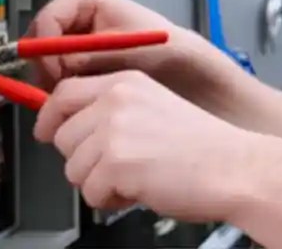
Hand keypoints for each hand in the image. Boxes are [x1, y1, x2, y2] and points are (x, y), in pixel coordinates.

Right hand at [26, 0, 206, 91]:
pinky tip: (82, 95)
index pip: (47, 20)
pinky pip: (56, 72)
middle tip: (61, 90)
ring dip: (55, 79)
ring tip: (78, 93)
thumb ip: (90, 54)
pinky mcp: (76, 58)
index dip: (46, 48)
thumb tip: (62, 63)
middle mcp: (74, 13)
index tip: (56, 74)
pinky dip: (63, 85)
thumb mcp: (125, 48)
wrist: (178, 65)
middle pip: (40, 40)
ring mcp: (73, 36)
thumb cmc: (160, 47)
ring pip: (45, 59)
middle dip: (47, 67)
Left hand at [33, 70, 263, 222]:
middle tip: (118, 166)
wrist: (234, 168)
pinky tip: (141, 189)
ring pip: (72, 168)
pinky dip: (112, 200)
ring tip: (136, 177)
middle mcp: (116, 100)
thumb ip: (113, 110)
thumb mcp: (154, 107)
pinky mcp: (117, 162)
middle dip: (83, 159)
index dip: (49, 117)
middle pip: (62, 136)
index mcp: (126, 82)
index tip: (47, 130)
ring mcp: (115, 130)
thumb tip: (71, 128)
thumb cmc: (203, 147)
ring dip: (98, 182)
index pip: (63, 93)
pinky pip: (91, 193)